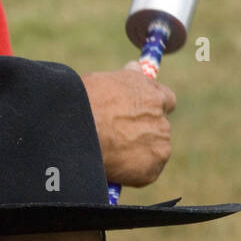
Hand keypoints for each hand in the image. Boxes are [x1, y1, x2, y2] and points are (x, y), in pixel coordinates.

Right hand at [81, 63, 175, 187]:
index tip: (139, 113)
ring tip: (111, 152)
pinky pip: (145, 171)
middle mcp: (161, 118)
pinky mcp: (152, 168)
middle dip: (144, 131)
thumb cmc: (83, 102)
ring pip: (154, 150)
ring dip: (139, 152)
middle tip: (119, 137)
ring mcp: (159, 144)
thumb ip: (125, 78)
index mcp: (152, 94)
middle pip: (160, 127)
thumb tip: (135, 68)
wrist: (75, 131)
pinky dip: (133, 172)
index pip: (165, 100)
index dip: (152, 107)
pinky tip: (114, 165)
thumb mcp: (104, 80)